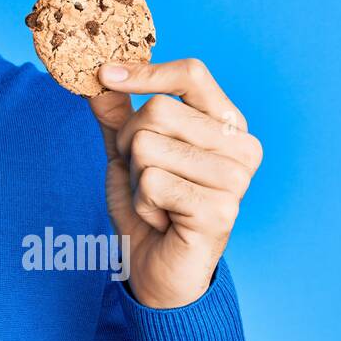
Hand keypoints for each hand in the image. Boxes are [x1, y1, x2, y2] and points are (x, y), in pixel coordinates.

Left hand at [87, 58, 262, 308]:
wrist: (156, 268)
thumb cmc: (150, 206)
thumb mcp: (127, 153)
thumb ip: (118, 114)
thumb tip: (98, 76)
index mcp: (226, 124)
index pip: (191, 74)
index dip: (146, 71)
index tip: (104, 75)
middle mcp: (242, 147)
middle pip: (157, 111)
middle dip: (130, 145)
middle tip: (146, 178)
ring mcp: (236, 179)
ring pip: (148, 146)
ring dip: (136, 178)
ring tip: (157, 201)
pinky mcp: (221, 209)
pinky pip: (152, 183)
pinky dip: (142, 203)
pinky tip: (163, 220)